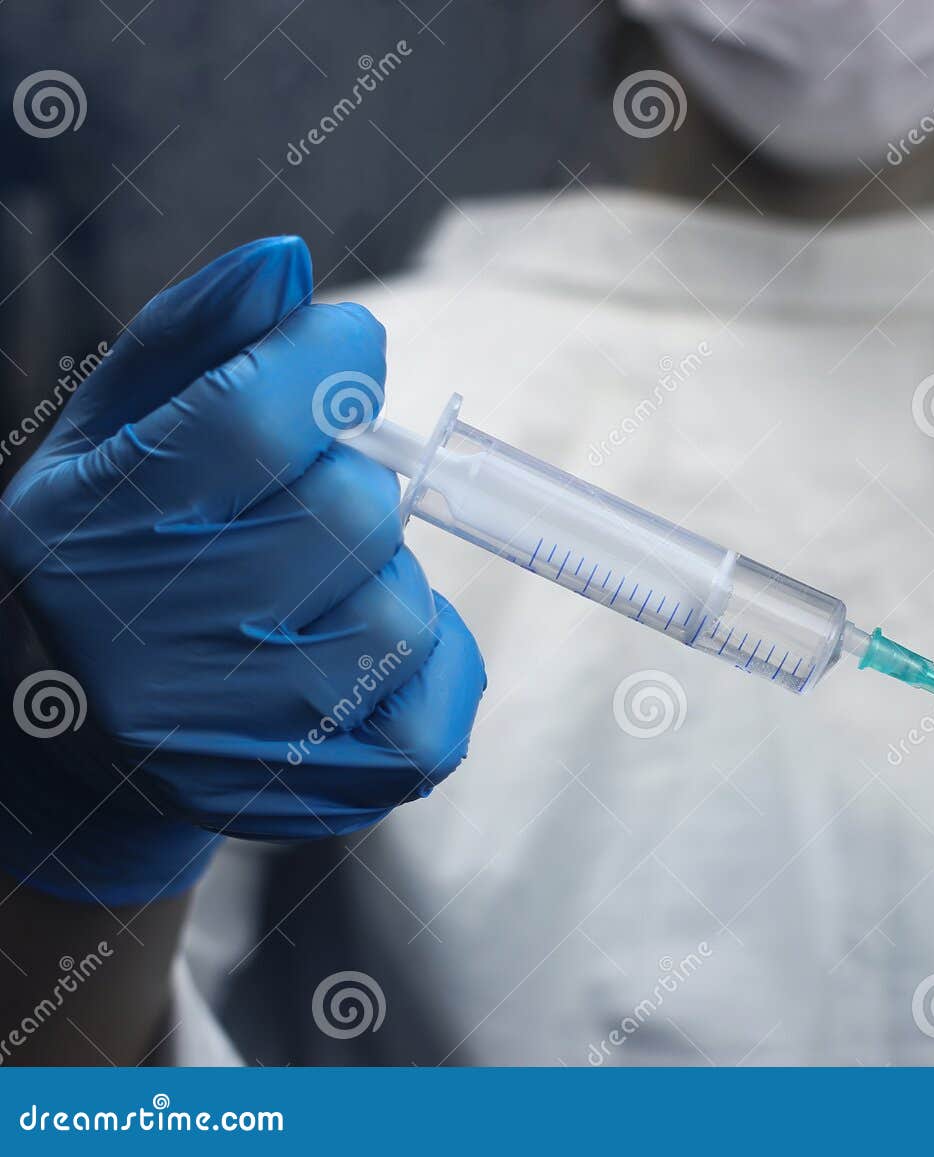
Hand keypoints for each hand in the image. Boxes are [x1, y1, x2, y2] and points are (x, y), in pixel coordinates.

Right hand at [0, 237, 485, 906]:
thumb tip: (290, 263)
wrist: (74, 745)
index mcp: (89, 529)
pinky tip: (356, 657)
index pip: (252, 417)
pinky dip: (430, 666)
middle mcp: (149, 646)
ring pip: (401, 612)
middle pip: (348, 515)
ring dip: (385, 582)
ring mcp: (233, 739)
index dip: (329, 365)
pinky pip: (439, 707)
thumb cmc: (115, 553)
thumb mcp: (115, 429)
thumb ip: (200, 334)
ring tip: (314, 594)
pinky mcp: (316, 795)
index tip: (343, 358)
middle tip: (302, 504)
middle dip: (350, 486)